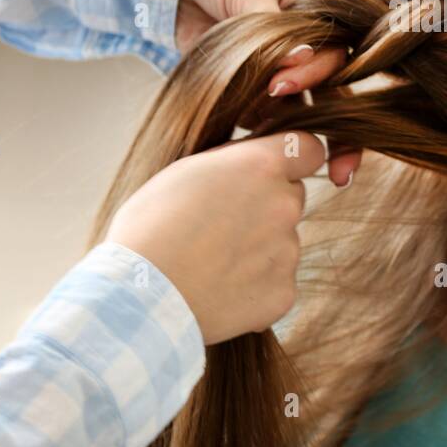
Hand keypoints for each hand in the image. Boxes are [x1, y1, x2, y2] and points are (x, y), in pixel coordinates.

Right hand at [106, 131, 326, 343]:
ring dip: (258, 248)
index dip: (293, 159)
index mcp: (261, 167)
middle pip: (291, 197)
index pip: (308, 149)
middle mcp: (284, 205)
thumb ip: (232, 164)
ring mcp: (288, 252)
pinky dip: (254, 285)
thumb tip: (252, 162)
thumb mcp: (186, 172)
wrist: (138, 297)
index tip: (275, 171)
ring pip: (283, 241)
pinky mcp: (283, 293)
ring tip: (211, 263)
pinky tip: (218, 289)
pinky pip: (276, 281)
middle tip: (221, 226)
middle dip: (266, 206)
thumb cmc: (150, 227)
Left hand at [178, 0, 358, 184]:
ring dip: (288, 130)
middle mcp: (306, 45)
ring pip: (296, 109)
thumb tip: (302, 63)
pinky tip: (245, 145)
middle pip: (331, 94)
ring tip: (273, 154)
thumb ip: (277, 30)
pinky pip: (259, 113)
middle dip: (337, 135)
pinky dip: (255, 127)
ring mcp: (276, 66)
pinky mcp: (247, 82)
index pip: (337, 54)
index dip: (321, 77)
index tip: (283, 86)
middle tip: (337, 173)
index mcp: (319, 15)